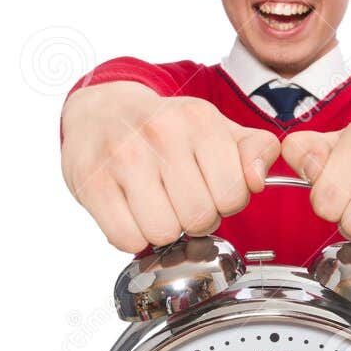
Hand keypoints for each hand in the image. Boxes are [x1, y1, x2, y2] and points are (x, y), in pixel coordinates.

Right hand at [62, 82, 281, 253]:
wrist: (100, 111)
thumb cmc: (163, 129)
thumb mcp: (215, 128)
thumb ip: (254, 150)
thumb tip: (257, 180)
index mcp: (199, 119)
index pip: (235, 195)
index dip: (225, 204)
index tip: (208, 191)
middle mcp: (161, 133)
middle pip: (199, 218)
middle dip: (193, 220)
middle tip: (179, 201)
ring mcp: (123, 157)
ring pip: (163, 232)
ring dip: (162, 230)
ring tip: (155, 207)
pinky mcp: (92, 182)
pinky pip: (126, 238)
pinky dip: (131, 236)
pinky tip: (130, 213)